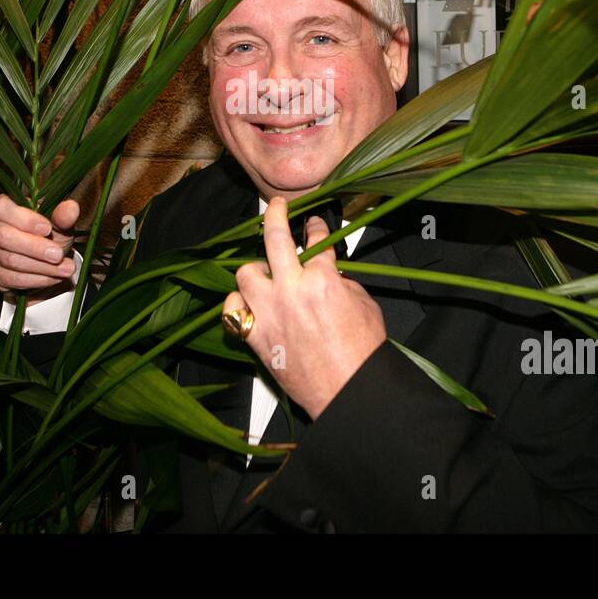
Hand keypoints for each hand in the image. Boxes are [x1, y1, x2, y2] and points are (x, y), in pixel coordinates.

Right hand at [0, 195, 81, 306]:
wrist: (45, 258)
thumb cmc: (49, 234)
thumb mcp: (58, 224)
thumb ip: (62, 216)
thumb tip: (71, 208)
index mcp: (2, 208)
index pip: (3, 208)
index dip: (25, 220)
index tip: (48, 229)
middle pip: (3, 237)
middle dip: (34, 247)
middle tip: (58, 254)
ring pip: (9, 260)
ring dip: (41, 267)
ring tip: (66, 268)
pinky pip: (11, 279)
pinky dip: (36, 280)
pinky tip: (54, 277)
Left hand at [224, 197, 386, 419]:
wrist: (349, 391)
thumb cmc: (362, 353)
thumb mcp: (364, 305)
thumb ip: (342, 283)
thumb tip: (330, 276)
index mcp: (323, 279)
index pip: (317, 240)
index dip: (316, 227)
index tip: (313, 223)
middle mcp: (291, 290)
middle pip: (274, 238)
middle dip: (275, 215)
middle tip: (276, 207)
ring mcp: (270, 312)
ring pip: (246, 273)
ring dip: (255, 270)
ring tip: (264, 273)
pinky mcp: (256, 336)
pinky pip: (233, 310)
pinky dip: (238, 303)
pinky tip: (248, 302)